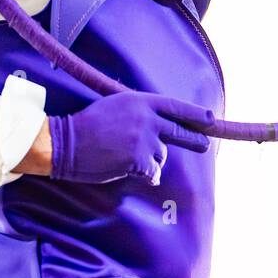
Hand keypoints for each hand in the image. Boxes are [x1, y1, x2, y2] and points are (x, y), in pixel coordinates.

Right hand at [48, 91, 214, 185]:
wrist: (66, 143)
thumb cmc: (88, 125)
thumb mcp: (116, 107)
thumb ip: (141, 114)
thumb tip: (161, 127)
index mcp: (140, 101)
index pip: (175, 106)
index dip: (195, 113)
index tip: (211, 118)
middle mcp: (147, 119)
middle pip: (179, 131)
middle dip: (194, 139)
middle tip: (205, 144)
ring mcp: (144, 140)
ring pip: (160, 157)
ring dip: (149, 161)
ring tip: (123, 156)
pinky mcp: (139, 161)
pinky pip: (152, 174)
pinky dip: (143, 175)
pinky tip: (124, 169)